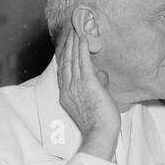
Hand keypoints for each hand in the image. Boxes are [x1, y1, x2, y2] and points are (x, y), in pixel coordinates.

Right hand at [57, 29, 120, 160]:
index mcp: (67, 94)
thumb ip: (97, 86)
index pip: (64, 70)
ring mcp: (76, 86)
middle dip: (67, 44)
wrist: (100, 135)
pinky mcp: (87, 84)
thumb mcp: (96, 101)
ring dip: (74, 42)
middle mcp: (68, 88)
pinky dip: (82, 49)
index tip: (67, 44)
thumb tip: (101, 74)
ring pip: (72, 59)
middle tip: (69, 31)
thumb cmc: (100, 123)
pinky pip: (83, 62)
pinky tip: (83, 38)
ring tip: (75, 29)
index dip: (65, 55)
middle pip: (65, 61)